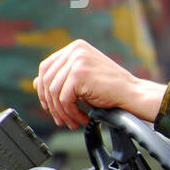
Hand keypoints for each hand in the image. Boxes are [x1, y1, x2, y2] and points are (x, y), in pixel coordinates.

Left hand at [34, 40, 166, 128]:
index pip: (46, 67)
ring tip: (72, 121)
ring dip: (62, 111)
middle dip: (51, 103)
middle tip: (60, 118)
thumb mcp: (83, 80)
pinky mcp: (79, 74)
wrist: (133, 94)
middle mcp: (75, 50)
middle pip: (46, 80)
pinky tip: (82, 118)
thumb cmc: (113, 89)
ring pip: (54, 92)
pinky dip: (71, 113)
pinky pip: (64, 99)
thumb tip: (35, 83)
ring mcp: (77, 60)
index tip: (50, 105)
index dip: (44, 89)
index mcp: (76, 48)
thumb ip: (61, 79)